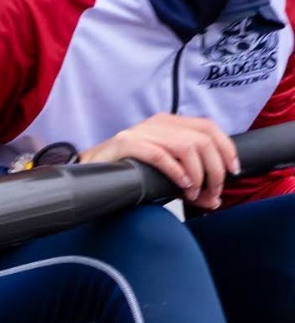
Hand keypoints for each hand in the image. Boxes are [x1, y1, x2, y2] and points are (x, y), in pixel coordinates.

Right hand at [79, 113, 238, 209]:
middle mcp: (157, 123)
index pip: (209, 127)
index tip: (233, 171)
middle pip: (202, 139)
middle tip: (212, 192)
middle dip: (214, 170)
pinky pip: (160, 154)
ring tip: (193, 193)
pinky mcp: (125, 143)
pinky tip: (181, 185)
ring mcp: (140, 131)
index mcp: (169, 123)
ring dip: (197, 174)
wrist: (90, 171)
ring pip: (186, 146)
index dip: (226, 148)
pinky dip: (176, 172)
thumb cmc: (130, 171)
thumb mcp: (166, 171)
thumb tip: (214, 200)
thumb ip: (191, 182)